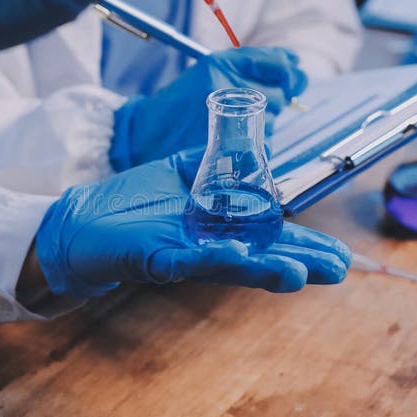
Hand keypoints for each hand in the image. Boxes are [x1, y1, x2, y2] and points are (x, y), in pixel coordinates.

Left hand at [34, 150, 349, 299]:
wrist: (77, 223)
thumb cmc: (127, 203)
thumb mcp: (178, 174)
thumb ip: (211, 162)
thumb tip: (246, 142)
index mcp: (218, 233)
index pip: (270, 241)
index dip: (304, 247)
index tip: (339, 255)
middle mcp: (206, 250)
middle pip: (262, 260)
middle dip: (300, 264)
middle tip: (338, 271)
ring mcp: (182, 257)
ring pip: (232, 264)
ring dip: (267, 268)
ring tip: (299, 274)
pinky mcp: (154, 259)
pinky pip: (188, 260)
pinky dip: (213, 256)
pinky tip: (239, 252)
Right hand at [110, 47, 307, 170]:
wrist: (144, 137)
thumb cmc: (179, 105)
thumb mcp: (209, 72)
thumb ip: (252, 63)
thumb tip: (294, 63)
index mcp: (221, 66)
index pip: (277, 64)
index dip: (290, 72)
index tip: (293, 76)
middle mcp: (226, 89)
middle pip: (280, 94)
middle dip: (278, 99)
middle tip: (255, 106)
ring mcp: (229, 118)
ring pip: (272, 120)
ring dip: (263, 122)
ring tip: (234, 124)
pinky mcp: (231, 148)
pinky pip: (263, 144)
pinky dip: (255, 143)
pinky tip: (232, 141)